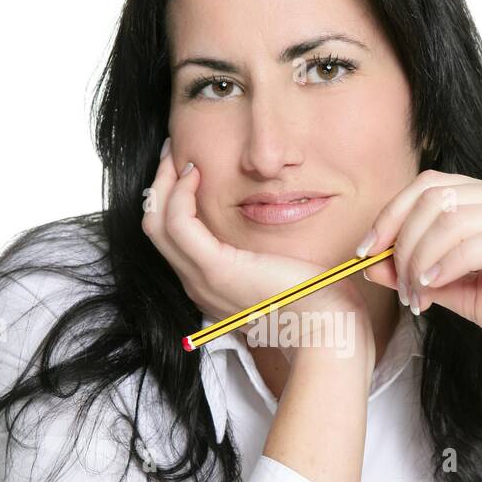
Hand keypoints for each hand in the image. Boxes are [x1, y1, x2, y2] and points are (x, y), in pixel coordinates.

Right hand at [142, 144, 374, 370]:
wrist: (325, 326)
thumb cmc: (314, 302)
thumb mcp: (281, 276)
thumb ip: (265, 262)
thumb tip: (271, 245)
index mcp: (211, 287)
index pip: (172, 241)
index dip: (171, 203)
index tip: (185, 173)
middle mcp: (198, 286)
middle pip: (155, 229)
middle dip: (160, 187)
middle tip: (171, 155)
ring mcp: (203, 280)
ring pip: (157, 224)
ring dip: (164, 185)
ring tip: (181, 160)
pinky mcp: (216, 268)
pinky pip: (178, 223)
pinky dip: (179, 194)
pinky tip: (195, 175)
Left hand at [359, 171, 481, 385]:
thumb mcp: (465, 295)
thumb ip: (422, 275)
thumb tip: (372, 263)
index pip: (430, 185)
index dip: (390, 215)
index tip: (366, 253)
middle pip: (434, 197)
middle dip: (402, 243)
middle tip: (400, 289)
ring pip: (453, 217)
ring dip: (421, 260)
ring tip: (418, 298)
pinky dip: (449, 263)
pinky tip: (434, 287)